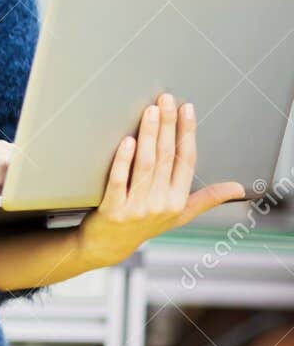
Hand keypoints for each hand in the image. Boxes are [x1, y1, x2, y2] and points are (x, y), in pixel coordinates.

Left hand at [75, 93, 244, 266]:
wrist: (107, 247)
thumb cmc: (143, 226)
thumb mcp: (179, 215)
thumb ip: (206, 199)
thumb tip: (238, 188)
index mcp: (177, 200)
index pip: (186, 160)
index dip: (187, 133)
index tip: (187, 108)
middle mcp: (160, 204)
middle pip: (167, 157)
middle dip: (168, 125)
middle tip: (166, 99)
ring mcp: (137, 208)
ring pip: (146, 165)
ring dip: (149, 136)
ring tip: (150, 111)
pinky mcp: (113, 211)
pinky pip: (119, 182)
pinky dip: (123, 161)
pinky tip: (127, 141)